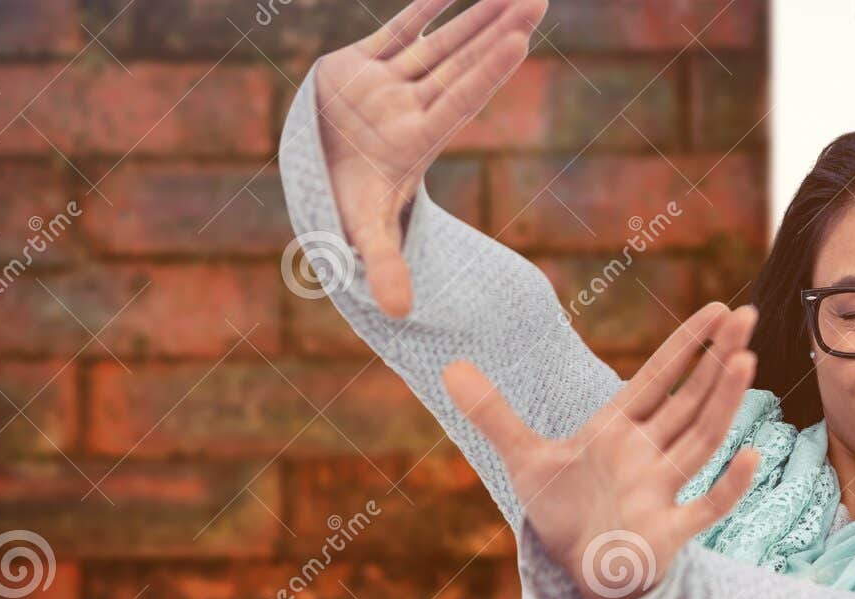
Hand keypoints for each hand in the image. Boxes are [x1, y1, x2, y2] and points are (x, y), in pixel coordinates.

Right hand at [314, 0, 546, 317]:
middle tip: (537, 1)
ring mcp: (388, 84)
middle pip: (461, 63)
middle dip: (496, 31)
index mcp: (415, 139)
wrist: (316, 181)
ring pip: (438, 42)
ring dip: (474, 14)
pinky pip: (396, 31)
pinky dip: (421, 8)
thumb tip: (399, 312)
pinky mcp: (362, 65)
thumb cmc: (345, 205)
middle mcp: (409, 106)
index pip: (459, 99)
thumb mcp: (362, 232)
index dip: (486, 70)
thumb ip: (383, 265)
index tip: (519, 42)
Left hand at [443, 303, 761, 598]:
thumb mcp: (523, 458)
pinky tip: (750, 457)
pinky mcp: (669, 532)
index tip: (718, 308)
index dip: (687, 344)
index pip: (659, 377)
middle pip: (691, 399)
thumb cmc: (561, 511)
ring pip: (702, 439)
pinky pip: (707, 506)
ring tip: (747, 361)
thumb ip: (492, 413)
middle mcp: (649, 453)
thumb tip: (448, 366)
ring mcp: (663, 490)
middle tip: (747, 316)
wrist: (574, 568)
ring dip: (724, 403)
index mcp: (620, 429)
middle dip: (718, 358)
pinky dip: (729, 485)